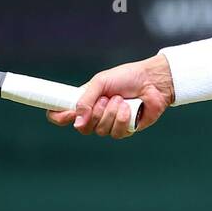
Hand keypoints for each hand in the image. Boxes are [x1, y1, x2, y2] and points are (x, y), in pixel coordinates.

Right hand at [46, 54, 174, 138]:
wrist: (152, 81)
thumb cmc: (126, 77)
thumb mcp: (100, 82)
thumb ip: (85, 100)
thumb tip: (77, 122)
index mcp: (86, 101)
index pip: (64, 115)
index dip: (59, 117)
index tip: (65, 114)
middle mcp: (96, 115)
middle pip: (83, 128)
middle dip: (96, 112)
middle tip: (107, 98)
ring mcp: (110, 124)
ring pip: (101, 130)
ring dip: (111, 113)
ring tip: (121, 100)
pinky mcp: (125, 130)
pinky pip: (117, 133)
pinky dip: (122, 118)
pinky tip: (129, 108)